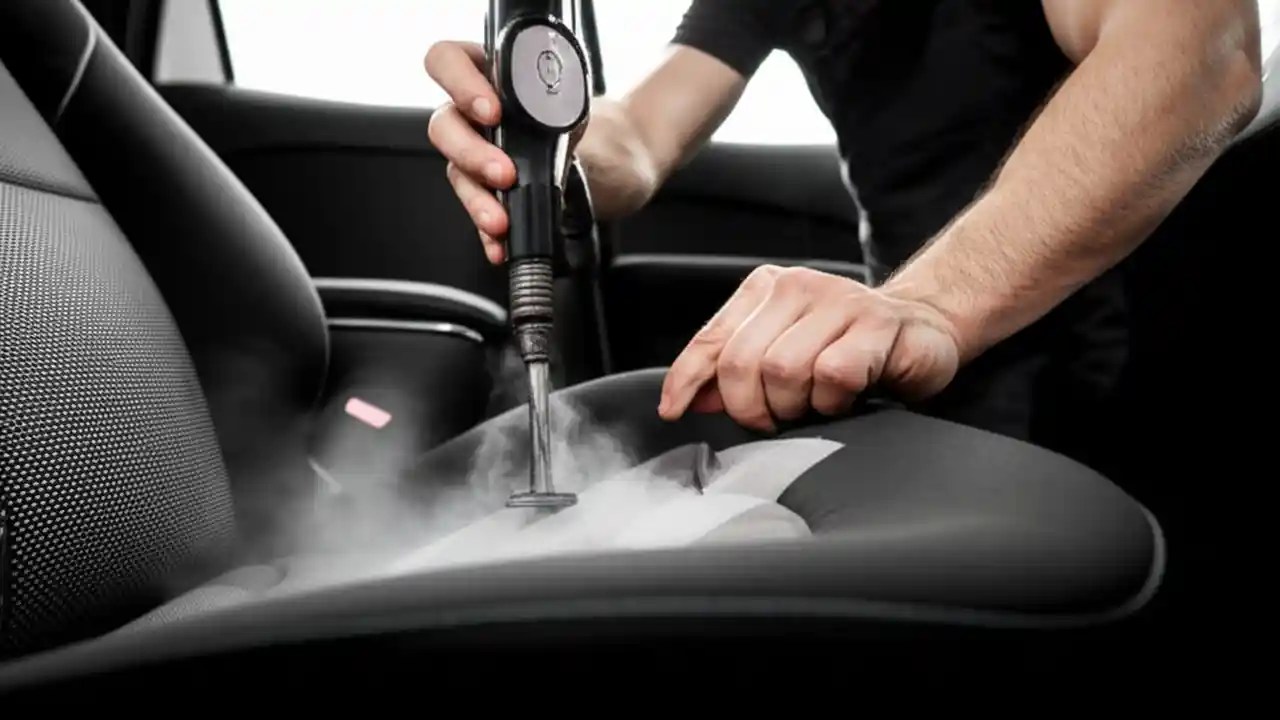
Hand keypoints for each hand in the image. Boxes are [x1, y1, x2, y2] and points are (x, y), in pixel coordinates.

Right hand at [424, 41, 587, 264]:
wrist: (608, 160)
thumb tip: (548, 125)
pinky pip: (478, 210)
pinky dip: (488, 232)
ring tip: (500, 220)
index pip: (449, 61)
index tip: (491, 111)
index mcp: (489, 75)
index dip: (461, 84)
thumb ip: (558, 105)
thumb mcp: (575, 102)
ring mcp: (476, 153)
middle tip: (504, 173)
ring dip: (476, 199)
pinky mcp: (487, 191)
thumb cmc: (582, 120)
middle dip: (471, 153)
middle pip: (444, 125)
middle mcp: (472, 113)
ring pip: (457, 172)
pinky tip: (499, 244)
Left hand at [657, 265, 960, 431]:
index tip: (674, 410)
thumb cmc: (848, 348)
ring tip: (816, 403)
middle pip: (743, 363)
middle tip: (774, 419)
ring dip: (797, 404)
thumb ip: (734, 372)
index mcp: (765, 289)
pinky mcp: (877, 324)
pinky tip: (848, 395)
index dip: (687, 379)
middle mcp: (798, 286)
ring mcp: (840, 300)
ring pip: (784, 370)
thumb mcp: (783, 353)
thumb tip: (688, 399)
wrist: (924, 330)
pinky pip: (833, 375)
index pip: (711, 339)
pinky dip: (835, 400)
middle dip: (752, 406)